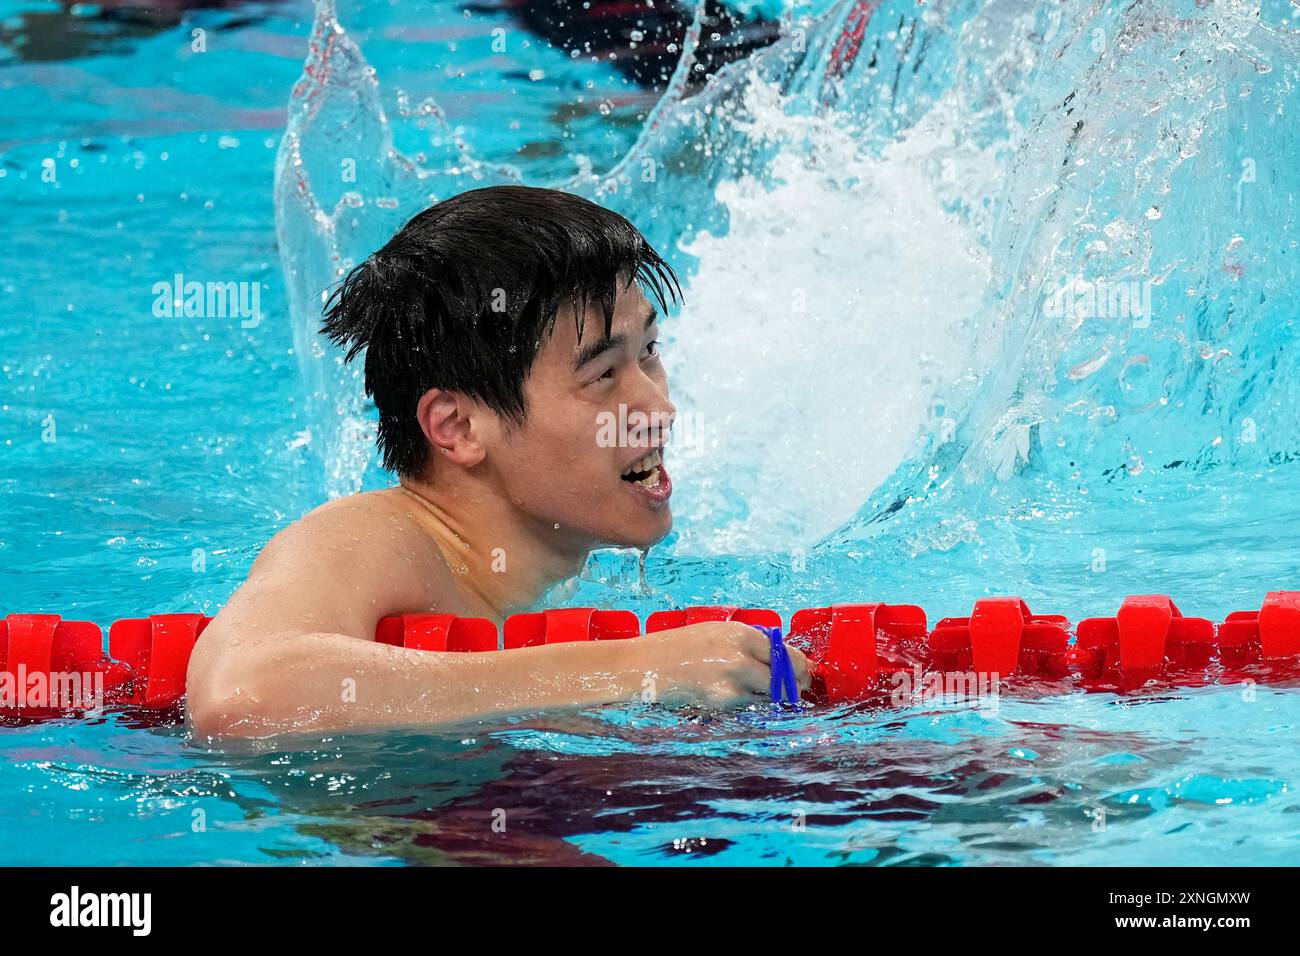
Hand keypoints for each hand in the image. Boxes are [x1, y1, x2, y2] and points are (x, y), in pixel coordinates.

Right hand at [620, 621, 810, 707]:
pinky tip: (722, 696)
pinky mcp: (720, 704)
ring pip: (767, 698)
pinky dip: (742, 706)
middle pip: (784, 680)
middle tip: (794, 694)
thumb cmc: (678, 649)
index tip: (804, 675)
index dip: (799, 668)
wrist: (643, 666)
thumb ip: (747, 645)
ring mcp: (731, 683)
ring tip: (743, 690)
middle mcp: (740, 657)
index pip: (786, 654)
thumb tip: (783, 663)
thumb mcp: (715, 635)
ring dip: (764, 699)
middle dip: (792, 689)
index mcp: (740, 633)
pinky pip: (744, 708)